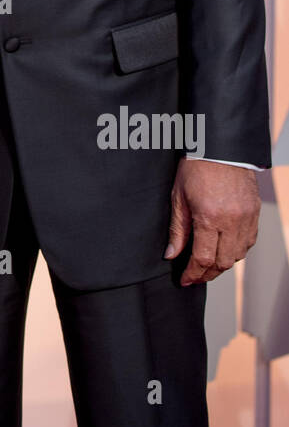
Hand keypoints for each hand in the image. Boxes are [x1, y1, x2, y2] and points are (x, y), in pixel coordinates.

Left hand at [165, 159, 259, 284]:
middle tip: (195, 277)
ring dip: (223, 264)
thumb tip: (171, 254)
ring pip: (238, 255)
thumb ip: (177, 230)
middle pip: (223, 262)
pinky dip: (237, 250)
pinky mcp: (255, 212)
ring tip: (208, 266)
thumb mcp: (179, 197)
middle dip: (207, 274)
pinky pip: (249, 241)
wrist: (220, 146)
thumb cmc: (196, 166)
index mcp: (210, 217)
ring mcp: (247, 217)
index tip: (185, 280)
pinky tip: (224, 250)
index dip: (193, 274)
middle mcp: (232, 221)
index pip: (203, 259)